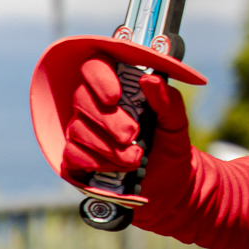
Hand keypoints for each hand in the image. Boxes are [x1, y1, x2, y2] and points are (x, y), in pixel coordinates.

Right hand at [61, 56, 189, 188]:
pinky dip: (95, 162)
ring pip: (77, 129)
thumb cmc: (169, 144)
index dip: (99, 77)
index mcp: (118, 87)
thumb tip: (150, 79)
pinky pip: (72, 154)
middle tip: (132, 134)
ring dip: (107, 146)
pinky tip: (116, 168)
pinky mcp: (76, 158)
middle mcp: (95, 106)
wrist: (169, 183)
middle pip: (82, 99)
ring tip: (135, 158)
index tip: (115, 97)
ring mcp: (83, 131)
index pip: (95, 66)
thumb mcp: (176, 123)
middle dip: (108, 120)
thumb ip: (168, 101)